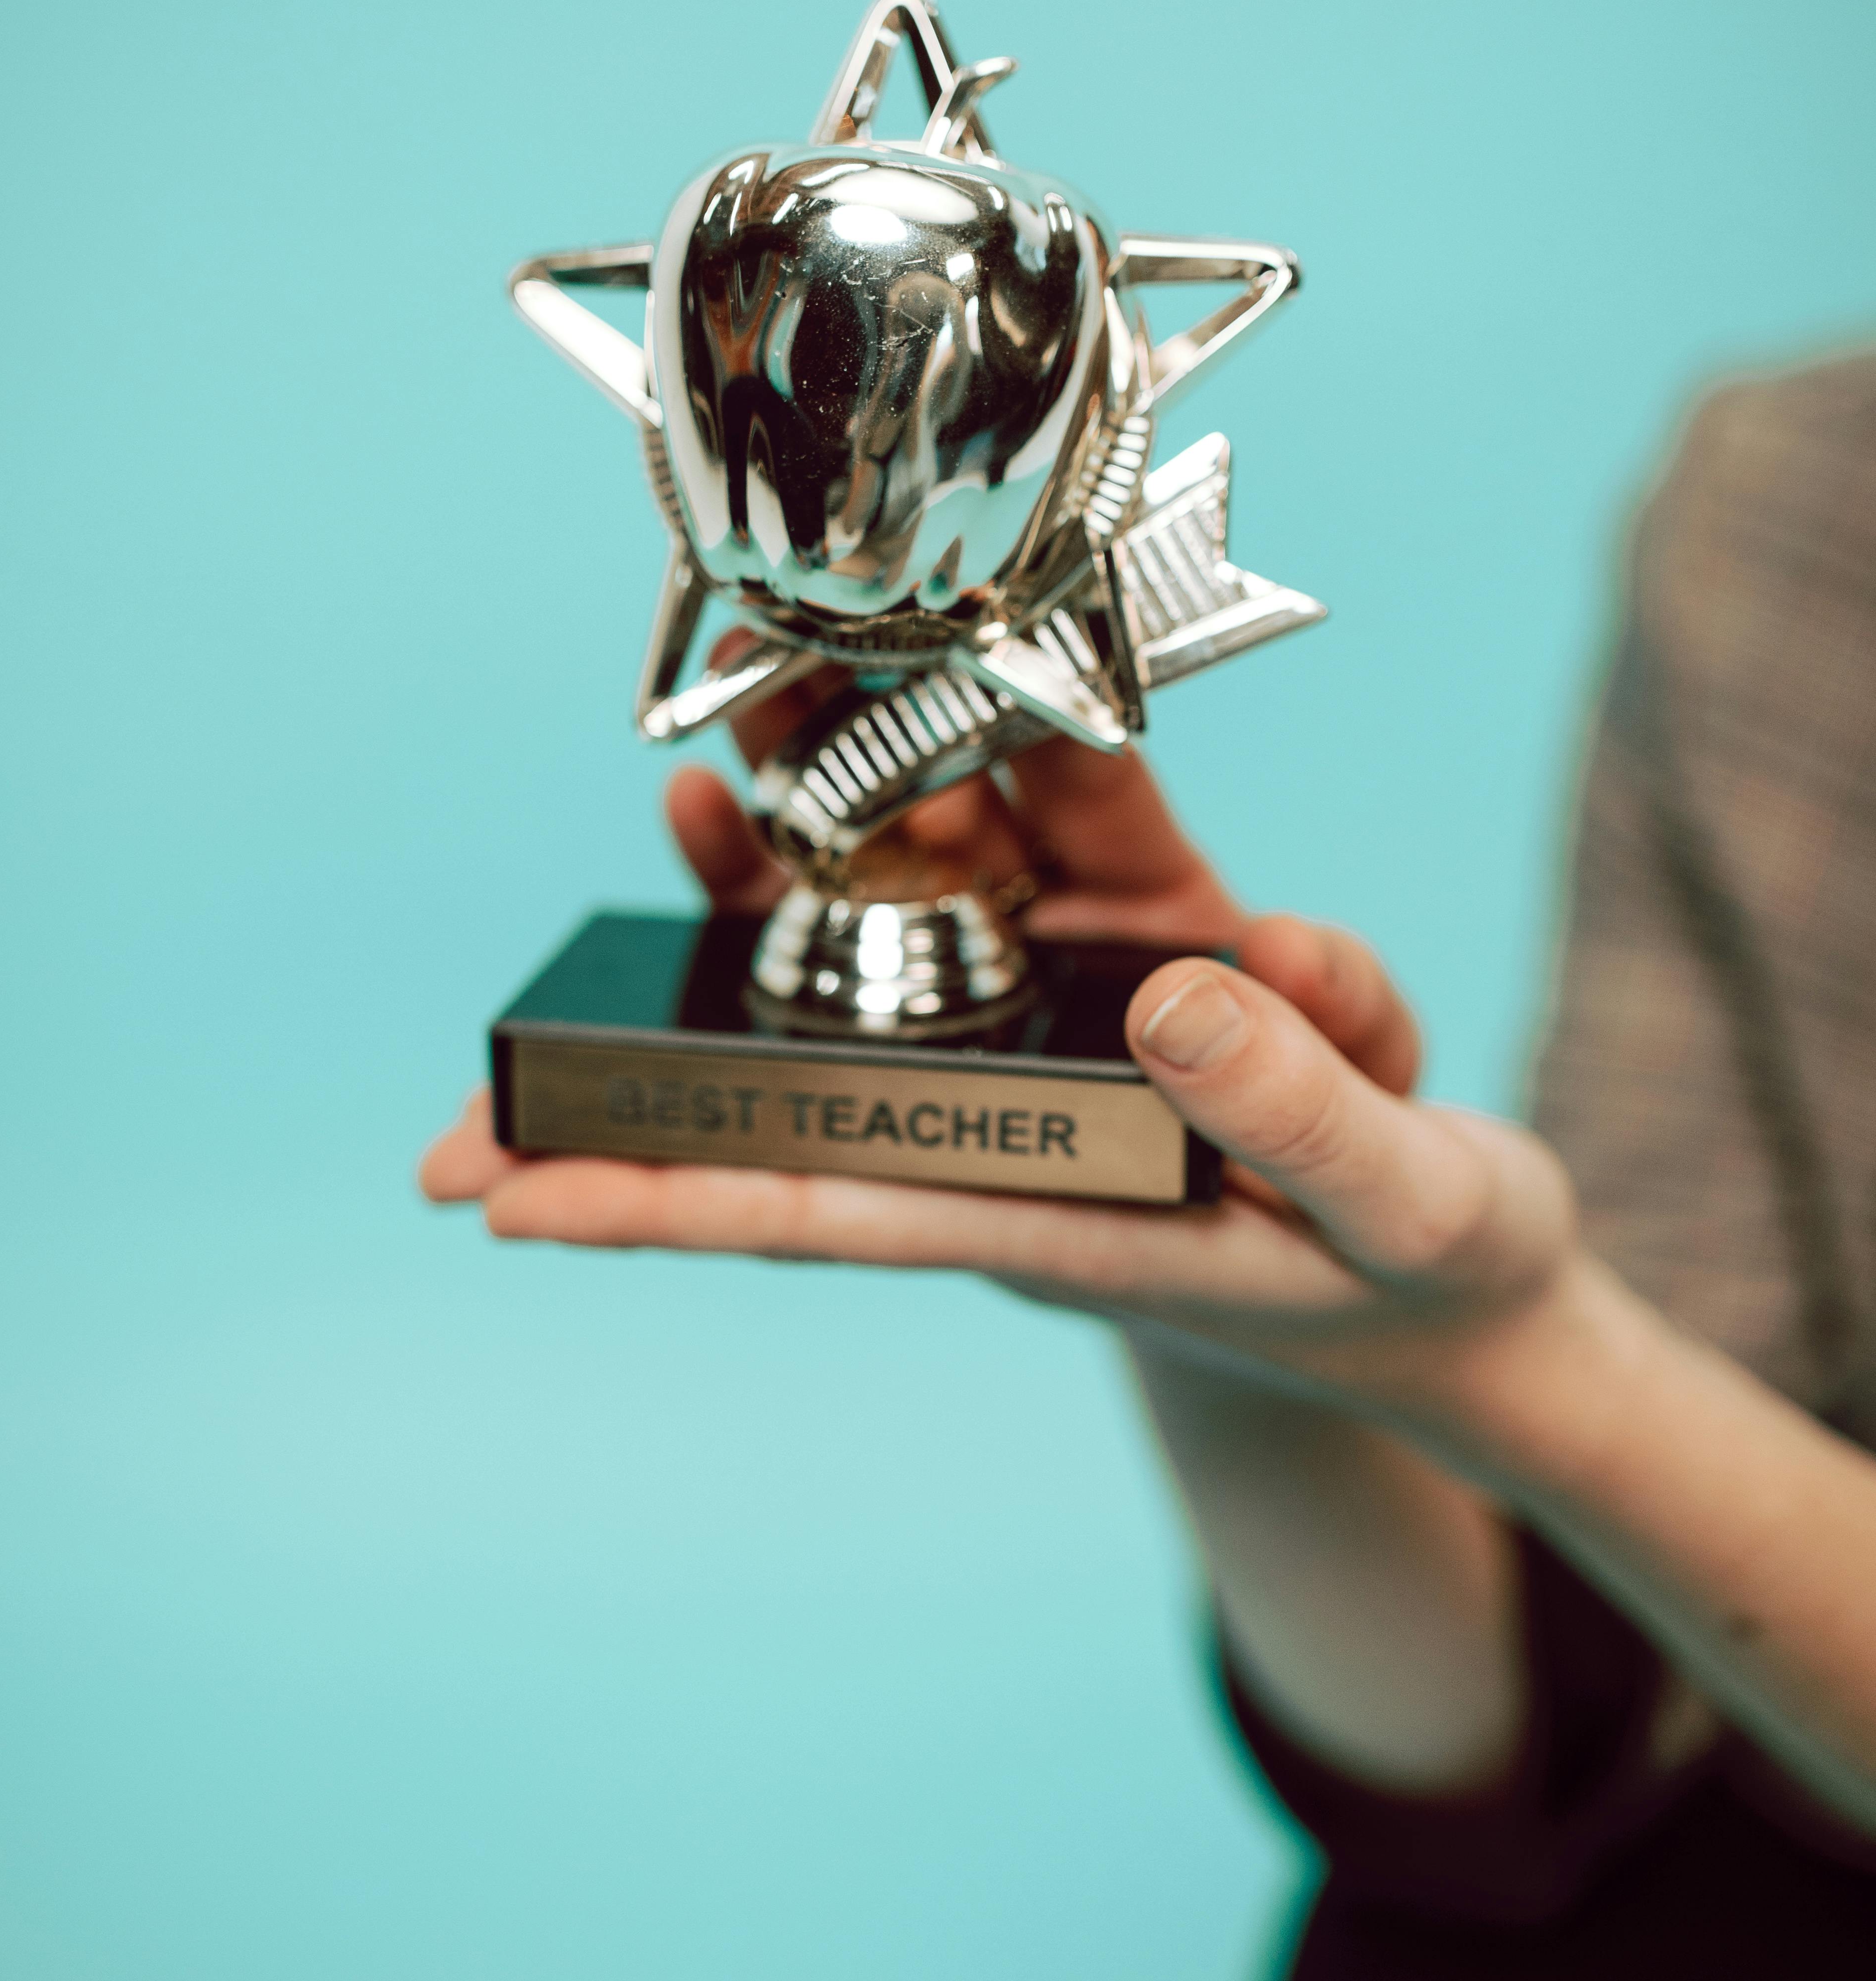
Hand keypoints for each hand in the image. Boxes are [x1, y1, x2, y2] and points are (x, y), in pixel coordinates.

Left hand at [421, 723, 1580, 1428]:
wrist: (1480, 1284)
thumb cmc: (1435, 1282)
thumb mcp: (1405, 1209)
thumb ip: (1302, 1106)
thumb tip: (1179, 988)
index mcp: (1057, 1207)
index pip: (824, 1199)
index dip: (661, 1195)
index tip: (500, 1194)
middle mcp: (1023, 1115)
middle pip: (809, 1058)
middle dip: (664, 1024)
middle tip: (508, 1014)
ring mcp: (1071, 1029)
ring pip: (902, 925)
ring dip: (808, 840)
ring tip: (702, 743)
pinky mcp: (1139, 951)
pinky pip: (1037, 850)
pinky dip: (985, 774)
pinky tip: (919, 696)